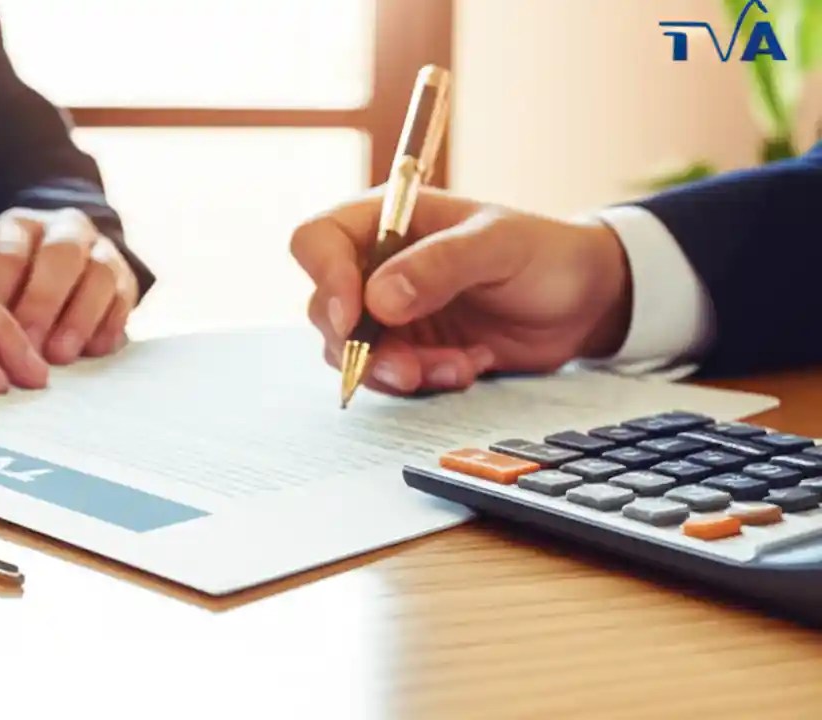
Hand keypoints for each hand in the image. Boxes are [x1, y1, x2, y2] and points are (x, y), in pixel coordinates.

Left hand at [0, 208, 138, 363]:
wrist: (56, 266)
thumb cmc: (9, 283)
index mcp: (20, 226)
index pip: (10, 253)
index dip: (4, 294)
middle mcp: (65, 229)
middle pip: (61, 256)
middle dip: (44, 304)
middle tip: (31, 346)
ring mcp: (101, 249)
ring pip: (100, 274)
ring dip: (80, 318)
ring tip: (61, 356)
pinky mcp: (125, 276)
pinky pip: (125, 296)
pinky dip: (110, 324)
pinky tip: (93, 350)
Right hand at [290, 188, 631, 394]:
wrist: (583, 303)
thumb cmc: (544, 254)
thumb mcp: (498, 247)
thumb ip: (439, 266)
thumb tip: (377, 299)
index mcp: (386, 219)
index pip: (318, 241)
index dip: (325, 278)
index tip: (353, 317)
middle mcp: (375, 264)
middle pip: (326, 307)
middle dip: (364, 345)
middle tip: (410, 368)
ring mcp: (388, 311)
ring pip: (352, 351)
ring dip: (398, 369)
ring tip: (457, 367)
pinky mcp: (408, 349)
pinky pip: (387, 376)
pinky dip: (423, 381)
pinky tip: (467, 367)